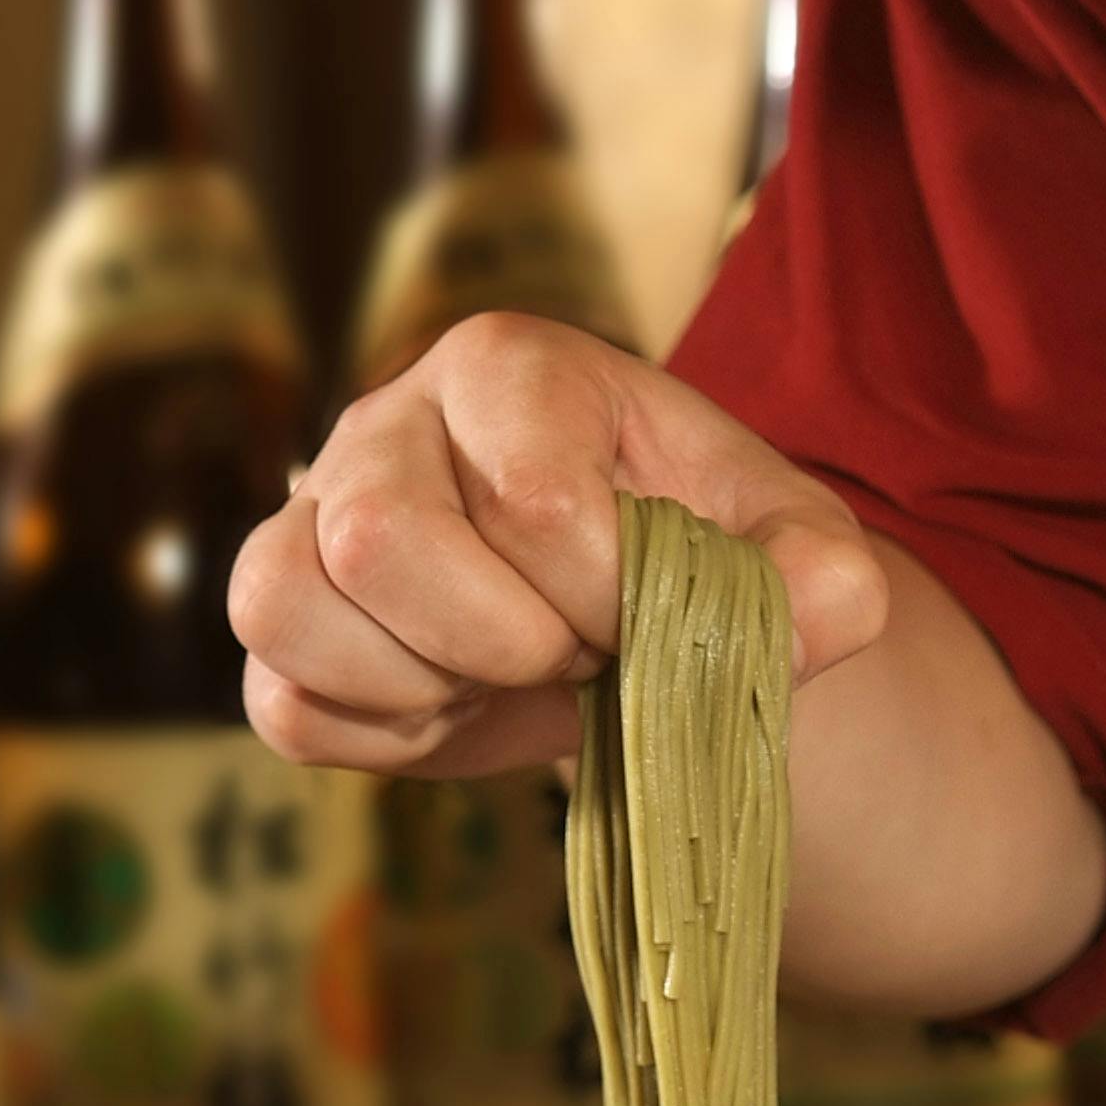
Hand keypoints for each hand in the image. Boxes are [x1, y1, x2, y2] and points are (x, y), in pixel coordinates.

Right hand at [230, 317, 887, 776]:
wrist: (625, 604)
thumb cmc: (694, 549)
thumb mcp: (786, 549)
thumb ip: (824, 575)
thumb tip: (820, 610)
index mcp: (512, 369)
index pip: (535, 502)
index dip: (604, 599)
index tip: (642, 614)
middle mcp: (389, 420)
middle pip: (380, 538)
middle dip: (505, 640)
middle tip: (571, 653)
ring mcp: (314, 512)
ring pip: (287, 600)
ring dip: (419, 683)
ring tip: (499, 675)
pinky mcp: (283, 614)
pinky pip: (280, 699)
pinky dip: (372, 735)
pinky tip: (446, 707)